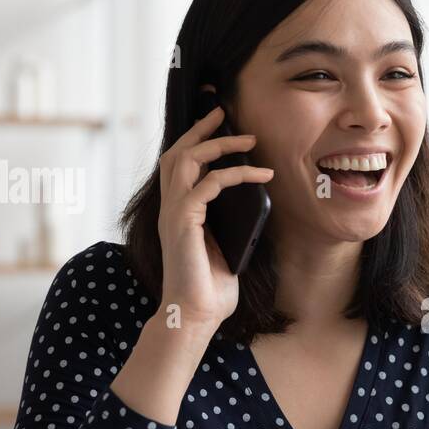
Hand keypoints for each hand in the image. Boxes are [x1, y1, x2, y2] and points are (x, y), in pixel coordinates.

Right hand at [156, 104, 273, 330]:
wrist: (195, 315)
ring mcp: (174, 213)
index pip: (180, 165)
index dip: (195, 140)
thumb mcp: (226, 247)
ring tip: (248, 141)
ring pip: (187, 160)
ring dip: (218, 145)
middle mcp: (171, 208)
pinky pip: (207, 184)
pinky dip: (233, 175)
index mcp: (179, 212)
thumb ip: (230, 224)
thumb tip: (255, 204)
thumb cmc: (210, 288)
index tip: (218, 123)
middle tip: (224, 113)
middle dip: (201, 130)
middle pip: (177, 153)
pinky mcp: (184, 222)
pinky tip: (257, 175)